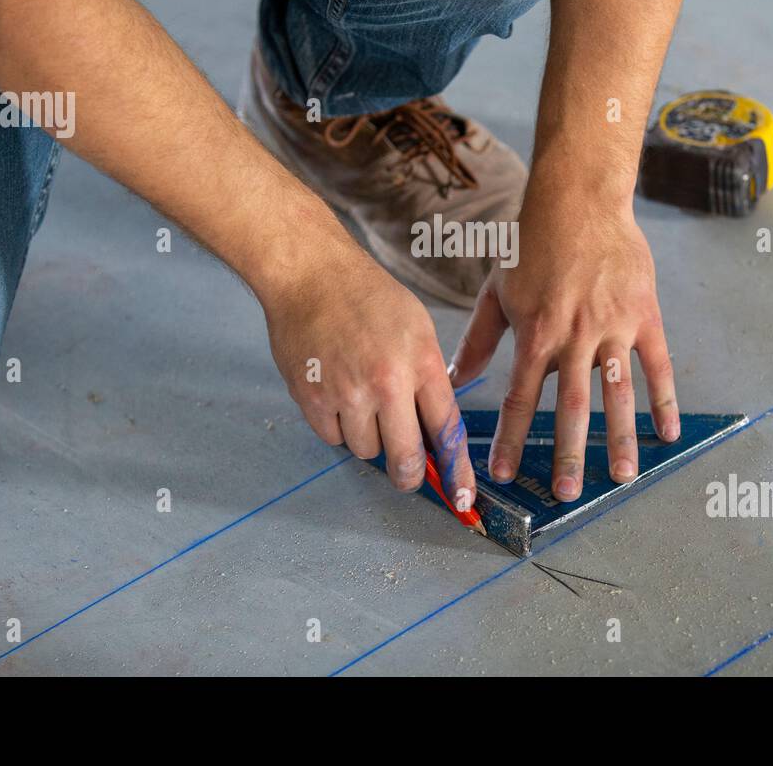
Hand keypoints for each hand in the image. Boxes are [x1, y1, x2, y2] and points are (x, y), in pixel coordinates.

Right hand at [263, 241, 473, 507]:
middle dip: (409, 474)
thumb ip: (428, 378)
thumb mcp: (417, 327)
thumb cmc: (366, 295)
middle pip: (404, 459)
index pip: (446, 431)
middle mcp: (386, 383)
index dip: (456, 471)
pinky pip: (333, 438)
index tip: (463, 498)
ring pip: (366, 450)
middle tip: (407, 473)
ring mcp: (346, 393)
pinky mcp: (311, 399)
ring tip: (363, 401)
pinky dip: (338, 426)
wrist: (310, 274)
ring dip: (369, 438)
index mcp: (420, 362)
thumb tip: (433, 430)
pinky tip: (337, 393)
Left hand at [448, 195, 678, 501]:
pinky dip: (665, 400)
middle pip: (572, 407)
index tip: (504, 474)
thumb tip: (455, 378)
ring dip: (620, 439)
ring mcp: (613, 328)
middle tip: (567, 492)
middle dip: (569, 453)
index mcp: (535, 334)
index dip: (511, 439)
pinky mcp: (645, 315)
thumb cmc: (532, 245)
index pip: (520, 398)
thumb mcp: (496, 290)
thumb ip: (478, 339)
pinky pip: (657, 365)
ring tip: (622, 477)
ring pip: (618, 394)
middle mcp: (573, 337)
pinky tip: (668, 433)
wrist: (580, 201)